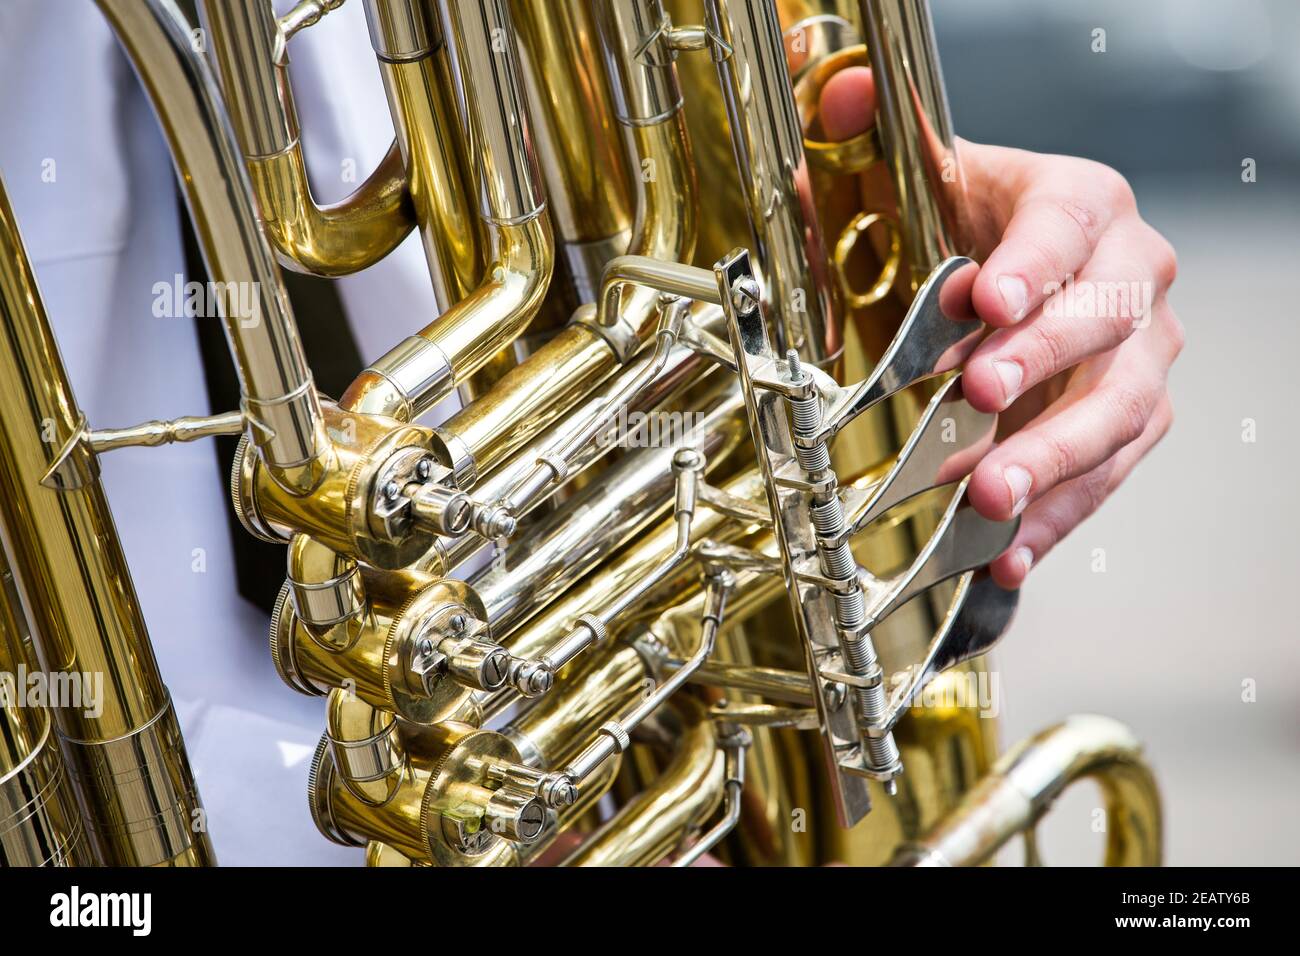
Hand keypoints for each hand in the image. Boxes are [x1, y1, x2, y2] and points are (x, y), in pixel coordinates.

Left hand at [820, 67, 1183, 587]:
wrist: (993, 279)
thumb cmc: (957, 229)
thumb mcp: (909, 180)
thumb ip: (867, 139)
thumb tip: (837, 96)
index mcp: (1080, 203)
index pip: (1069, 224)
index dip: (1034, 262)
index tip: (985, 297)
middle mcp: (1129, 276)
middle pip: (1107, 321)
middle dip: (1040, 362)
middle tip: (977, 395)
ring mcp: (1139, 355)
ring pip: (1122, 410)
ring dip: (1054, 458)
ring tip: (988, 496)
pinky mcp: (1130, 422)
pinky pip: (1110, 475)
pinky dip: (1056, 516)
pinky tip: (1007, 550)